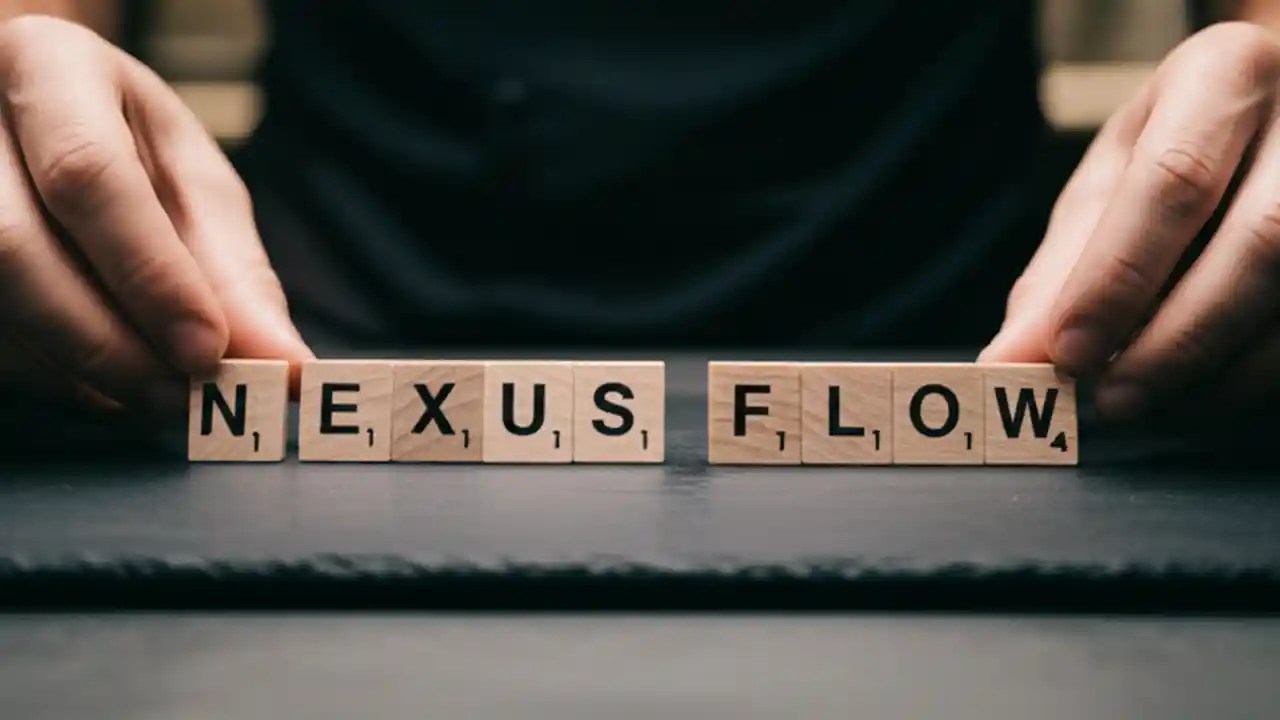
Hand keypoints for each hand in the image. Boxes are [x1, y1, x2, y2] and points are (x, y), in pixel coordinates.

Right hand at [0, 16, 310, 415]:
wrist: (39, 119)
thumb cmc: (129, 145)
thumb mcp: (194, 185)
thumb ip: (235, 274)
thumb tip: (287, 368)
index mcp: (52, 69)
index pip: (88, 176)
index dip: (148, 274)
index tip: (207, 352)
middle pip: (13, 247)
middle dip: (107, 343)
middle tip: (182, 400)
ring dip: (75, 370)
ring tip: (152, 397)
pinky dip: (44, 375)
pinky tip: (97, 384)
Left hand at [981, 22, 1279, 420]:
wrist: (1271, 119)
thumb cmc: (1174, 152)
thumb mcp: (1108, 186)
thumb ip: (1059, 272)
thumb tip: (1005, 361)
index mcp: (1221, 78)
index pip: (1173, 181)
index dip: (1118, 278)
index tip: (1068, 354)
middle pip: (1257, 243)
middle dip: (1175, 341)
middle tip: (1113, 401)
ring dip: (1222, 372)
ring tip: (1154, 406)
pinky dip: (1256, 375)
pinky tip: (1208, 394)